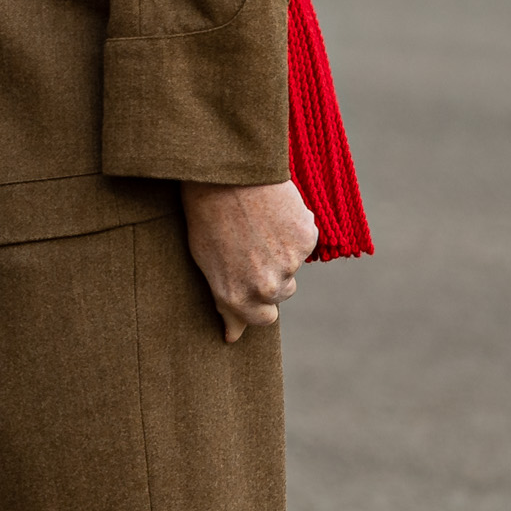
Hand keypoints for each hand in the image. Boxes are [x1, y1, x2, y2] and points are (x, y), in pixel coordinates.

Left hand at [181, 179, 316, 342]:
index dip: (257, 304)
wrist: (222, 172)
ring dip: (280, 250)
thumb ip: (224, 300)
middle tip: (250, 245)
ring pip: (293, 266)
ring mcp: (289, 264)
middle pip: (281, 292)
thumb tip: (233, 337)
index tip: (252, 288)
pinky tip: (270, 212)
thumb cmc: (205, 214)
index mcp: (236, 296)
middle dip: (270, 275)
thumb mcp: (204, 259)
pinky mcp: (306, 239)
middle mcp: (266, 287)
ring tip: (255, 224)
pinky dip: (293, 229)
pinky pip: (304, 241)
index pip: (262, 319)